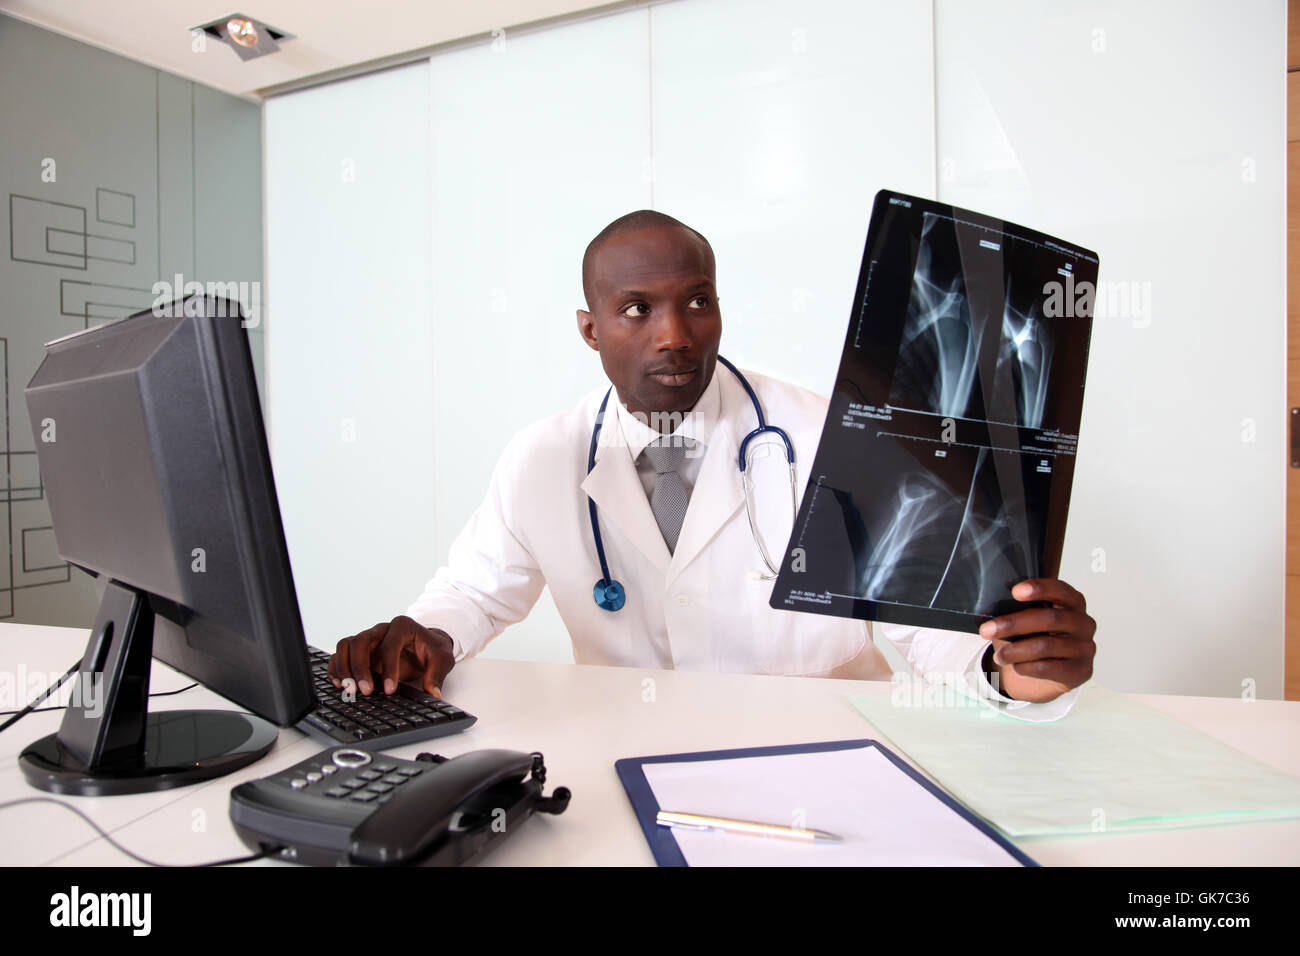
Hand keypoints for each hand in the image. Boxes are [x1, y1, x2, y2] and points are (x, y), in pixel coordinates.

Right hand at [327, 615, 454, 697]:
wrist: (427, 645)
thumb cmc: (433, 649)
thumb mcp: (443, 659)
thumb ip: (437, 674)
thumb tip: (433, 693)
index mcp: (403, 626)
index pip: (390, 644)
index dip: (389, 667)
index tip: (390, 689)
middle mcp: (381, 629)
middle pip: (361, 641)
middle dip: (360, 668)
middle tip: (366, 691)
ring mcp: (368, 639)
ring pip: (346, 645)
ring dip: (344, 667)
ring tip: (348, 689)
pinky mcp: (359, 650)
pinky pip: (341, 654)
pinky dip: (337, 668)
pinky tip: (340, 684)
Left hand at [978, 578, 1095, 703]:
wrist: (1044, 673)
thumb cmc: (1035, 638)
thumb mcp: (1028, 620)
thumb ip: (1019, 610)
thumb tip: (992, 610)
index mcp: (1073, 603)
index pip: (1061, 590)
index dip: (1040, 588)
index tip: (1015, 592)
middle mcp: (1084, 623)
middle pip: (1050, 619)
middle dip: (1014, 624)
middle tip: (987, 629)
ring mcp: (1086, 648)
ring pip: (1046, 646)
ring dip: (1015, 651)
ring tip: (999, 655)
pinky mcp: (1081, 670)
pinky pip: (1048, 668)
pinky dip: (1026, 667)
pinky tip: (1016, 666)